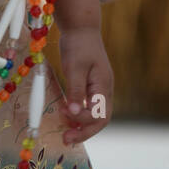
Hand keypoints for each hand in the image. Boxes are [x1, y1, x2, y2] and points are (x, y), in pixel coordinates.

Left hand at [58, 25, 113, 144]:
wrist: (81, 28)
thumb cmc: (78, 45)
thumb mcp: (75, 67)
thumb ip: (75, 91)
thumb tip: (72, 113)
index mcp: (104, 86)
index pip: (99, 114)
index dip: (82, 120)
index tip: (64, 113)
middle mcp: (104, 90)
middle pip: (101, 119)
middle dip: (84, 132)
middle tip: (66, 140)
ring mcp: (99, 89)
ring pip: (95, 115)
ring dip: (81, 126)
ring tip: (65, 134)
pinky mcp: (91, 87)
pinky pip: (88, 107)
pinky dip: (78, 115)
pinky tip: (66, 118)